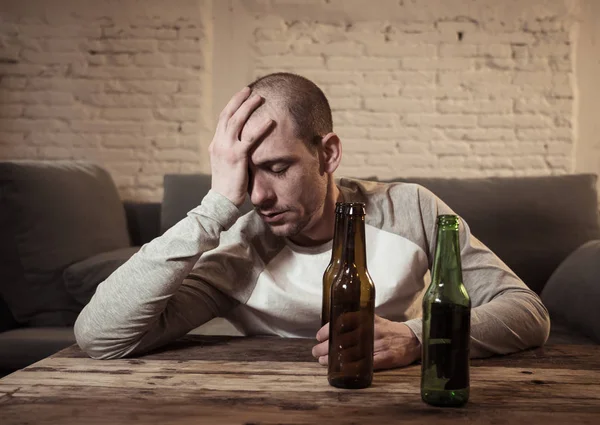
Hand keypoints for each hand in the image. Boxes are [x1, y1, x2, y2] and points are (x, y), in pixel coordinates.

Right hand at [209, 87, 272, 206]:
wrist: (221, 201)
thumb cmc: (227, 187)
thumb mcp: (225, 166)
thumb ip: (231, 154)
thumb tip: (241, 148)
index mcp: (215, 145)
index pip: (223, 120)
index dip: (231, 107)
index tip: (240, 97)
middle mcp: (218, 144)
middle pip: (227, 115)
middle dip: (238, 100)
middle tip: (248, 90)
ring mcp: (226, 149)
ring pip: (236, 121)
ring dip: (248, 107)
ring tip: (259, 98)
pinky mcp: (237, 157)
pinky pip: (250, 138)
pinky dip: (260, 128)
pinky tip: (270, 121)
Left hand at [312, 315, 420, 369]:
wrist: (412, 339)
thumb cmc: (387, 330)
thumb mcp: (372, 319)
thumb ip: (356, 320)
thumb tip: (332, 328)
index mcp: (367, 319)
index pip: (341, 322)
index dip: (327, 330)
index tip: (318, 337)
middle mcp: (371, 330)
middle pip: (342, 339)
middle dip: (326, 347)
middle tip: (316, 351)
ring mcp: (378, 345)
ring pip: (350, 353)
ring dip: (333, 359)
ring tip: (322, 361)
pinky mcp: (385, 358)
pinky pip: (364, 364)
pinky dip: (350, 368)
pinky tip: (340, 369)